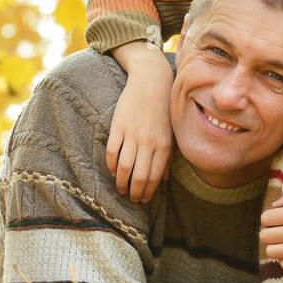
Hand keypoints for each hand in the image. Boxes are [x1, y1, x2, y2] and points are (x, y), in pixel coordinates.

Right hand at [106, 42, 174, 202]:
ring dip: (121, 182)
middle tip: (131, 198)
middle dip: (135, 192)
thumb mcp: (171, 134)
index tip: (143, 199)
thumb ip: (168, 157)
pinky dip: (110, 165)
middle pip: (139, 176)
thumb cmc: (164, 110)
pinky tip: (112, 171)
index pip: (155, 177)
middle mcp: (149, 142)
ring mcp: (132, 135)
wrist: (152, 83)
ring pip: (123, 167)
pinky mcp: (118, 126)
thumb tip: (165, 180)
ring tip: (121, 189)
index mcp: (164, 146)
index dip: (148, 192)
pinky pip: (112, 151)